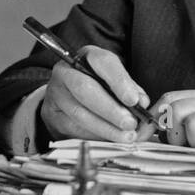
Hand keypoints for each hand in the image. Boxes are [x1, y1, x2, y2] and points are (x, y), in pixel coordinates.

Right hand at [40, 47, 155, 143]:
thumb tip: (142, 103)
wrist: (64, 95)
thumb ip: (129, 89)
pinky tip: (110, 138)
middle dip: (111, 109)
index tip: (134, 100)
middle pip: (86, 89)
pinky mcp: (52, 114)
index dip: (119, 81)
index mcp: (87, 56)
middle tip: (130, 123)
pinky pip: (74, 128)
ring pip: (80, 113)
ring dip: (106, 127)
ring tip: (125, 135)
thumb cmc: (95, 84)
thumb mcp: (113, 79)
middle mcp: (67, 71)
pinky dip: (95, 135)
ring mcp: (56, 93)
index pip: (103, 63)